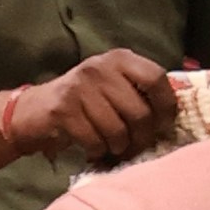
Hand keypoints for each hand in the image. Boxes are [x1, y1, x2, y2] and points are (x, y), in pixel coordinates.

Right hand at [9, 51, 183, 171]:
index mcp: (120, 59)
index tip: (164, 126)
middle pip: (139, 112)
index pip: (156, 78)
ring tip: (114, 148)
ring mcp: (80, 87)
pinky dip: (98, 151)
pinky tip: (94, 148)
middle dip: (141, 138)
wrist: (36, 109)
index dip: (166, 106)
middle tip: (136, 147)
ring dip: (119, 148)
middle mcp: (100, 67)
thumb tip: (174, 117)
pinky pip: (95, 140)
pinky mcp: (63, 109)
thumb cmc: (85, 101)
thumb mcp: (114, 86)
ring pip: (117, 130)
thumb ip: (140, 92)